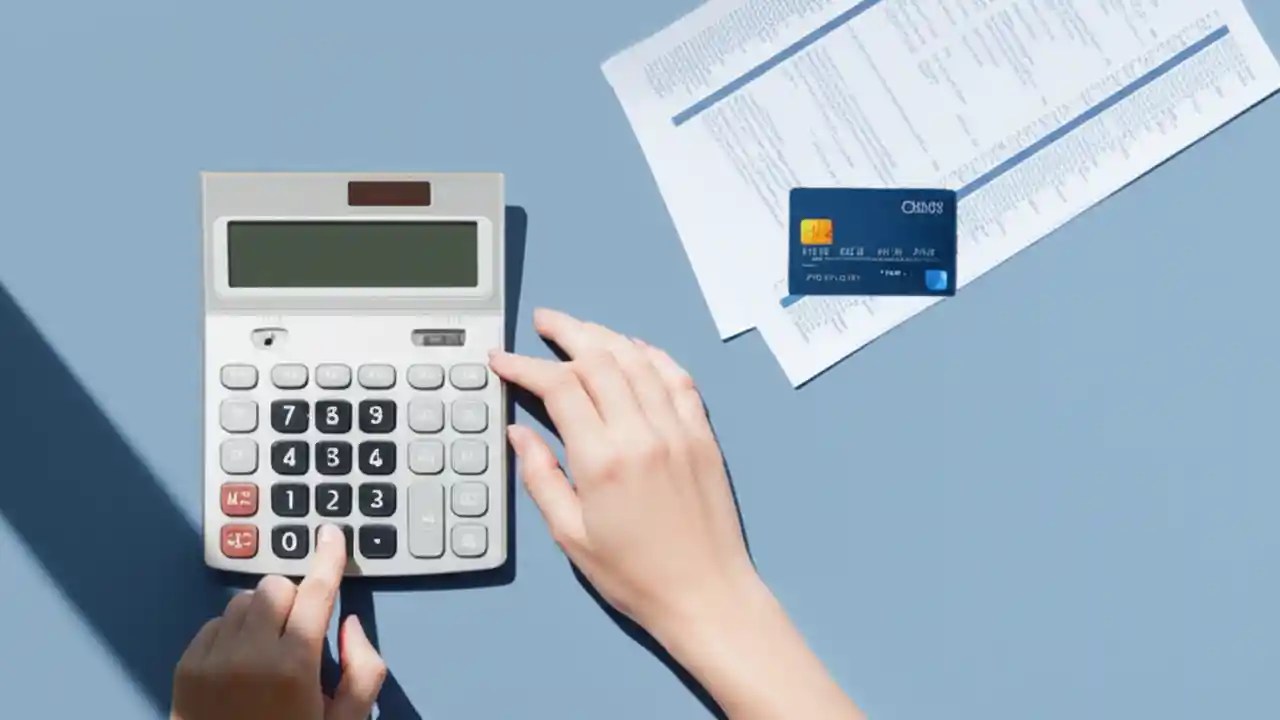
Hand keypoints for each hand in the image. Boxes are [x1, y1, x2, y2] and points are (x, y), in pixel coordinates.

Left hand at [171, 525, 386, 719]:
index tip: (331, 533)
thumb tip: (348, 623)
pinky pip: (214, 623)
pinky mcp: (185, 666)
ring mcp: (212, 658)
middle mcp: (250, 652)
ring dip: (262, 615)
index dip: (328, 559)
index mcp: (295, 665)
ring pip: (243, 601)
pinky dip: (232, 633)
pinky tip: (240, 665)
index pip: (316, 593)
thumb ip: (363, 671)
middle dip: (293, 602)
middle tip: (301, 635)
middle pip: (276, 588)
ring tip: (268, 652)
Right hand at [492, 309, 863, 719]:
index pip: (559, 386)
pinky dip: (653, 355)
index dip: (525, 365)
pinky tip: (634, 349)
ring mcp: (678, 429)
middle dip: (565, 332)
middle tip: (542, 322)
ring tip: (580, 329)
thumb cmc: (635, 575)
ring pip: (638, 359)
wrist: (706, 594)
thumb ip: (541, 477)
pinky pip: (677, 378)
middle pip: (599, 359)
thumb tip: (519, 433)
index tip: (502, 359)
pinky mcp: (703, 434)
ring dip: (605, 336)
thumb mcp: (571, 536)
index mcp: (603, 459)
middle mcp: (642, 433)